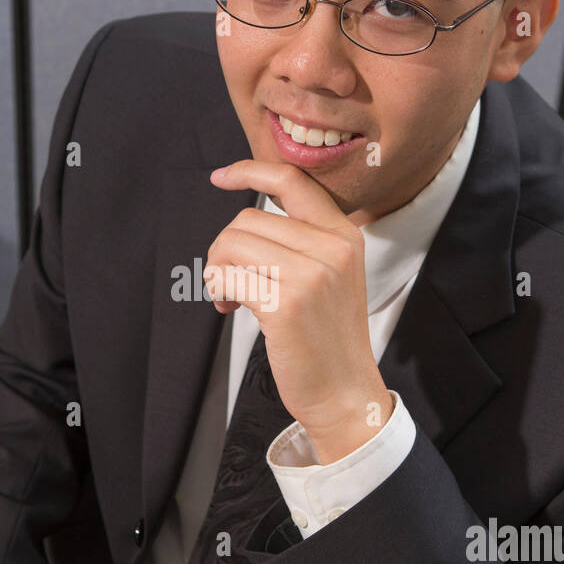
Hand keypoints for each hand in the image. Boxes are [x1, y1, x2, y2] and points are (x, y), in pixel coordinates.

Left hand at [205, 160, 393, 460]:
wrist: (345, 391)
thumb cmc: (327, 338)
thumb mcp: (332, 277)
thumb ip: (302, 242)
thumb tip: (244, 223)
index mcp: (343, 235)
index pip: (292, 181)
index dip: (249, 171)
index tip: (220, 177)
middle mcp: (332, 247)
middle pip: (247, 219)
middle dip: (225, 250)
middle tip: (231, 283)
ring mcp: (311, 274)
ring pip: (232, 243)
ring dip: (218, 270)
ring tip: (230, 296)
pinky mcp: (287, 303)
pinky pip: (229, 275)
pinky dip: (218, 289)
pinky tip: (229, 306)